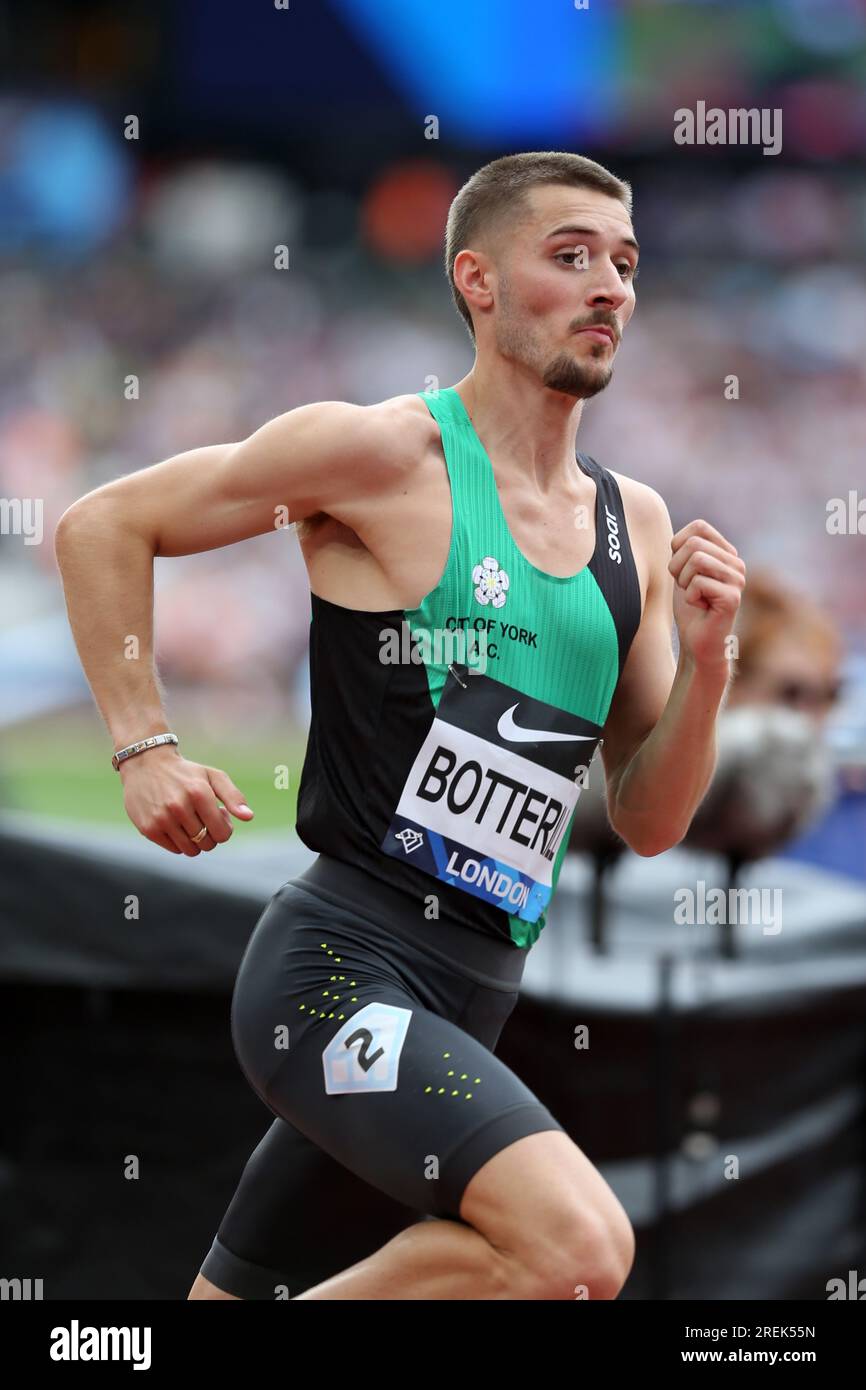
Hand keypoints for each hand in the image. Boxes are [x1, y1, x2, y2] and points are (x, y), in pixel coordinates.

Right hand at [119, 745, 253, 854]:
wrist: (145, 764)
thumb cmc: (186, 773)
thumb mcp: (212, 777)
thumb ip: (233, 796)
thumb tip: (248, 817)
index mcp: (199, 793)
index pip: (223, 834)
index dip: (224, 829)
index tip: (218, 817)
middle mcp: (179, 807)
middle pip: (208, 843)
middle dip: (210, 835)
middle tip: (202, 819)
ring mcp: (162, 819)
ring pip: (191, 850)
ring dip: (195, 841)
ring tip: (189, 822)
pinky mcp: (148, 828)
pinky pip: (174, 849)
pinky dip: (179, 841)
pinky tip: (175, 824)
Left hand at [669, 519, 745, 669]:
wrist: (697, 642)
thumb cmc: (689, 608)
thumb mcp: (682, 571)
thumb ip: (684, 548)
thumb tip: (677, 535)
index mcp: (727, 553)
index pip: (698, 527)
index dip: (678, 546)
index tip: (681, 570)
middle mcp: (737, 563)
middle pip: (694, 544)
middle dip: (678, 567)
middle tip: (686, 587)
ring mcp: (737, 579)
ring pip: (696, 560)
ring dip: (684, 582)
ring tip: (693, 596)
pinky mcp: (732, 597)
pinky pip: (698, 583)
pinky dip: (689, 597)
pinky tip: (700, 607)